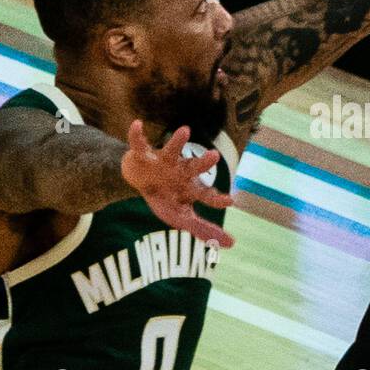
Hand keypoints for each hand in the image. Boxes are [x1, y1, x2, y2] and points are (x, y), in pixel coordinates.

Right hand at [121, 122, 235, 247]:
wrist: (139, 178)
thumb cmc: (165, 196)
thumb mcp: (181, 217)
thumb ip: (204, 229)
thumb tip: (232, 244)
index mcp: (190, 187)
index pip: (206, 194)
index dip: (216, 199)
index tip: (229, 201)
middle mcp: (180, 171)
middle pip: (194, 167)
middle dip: (203, 162)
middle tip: (215, 156)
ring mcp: (162, 161)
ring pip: (172, 150)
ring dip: (177, 142)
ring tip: (185, 130)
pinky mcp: (143, 154)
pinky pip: (139, 143)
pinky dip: (136, 135)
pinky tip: (137, 124)